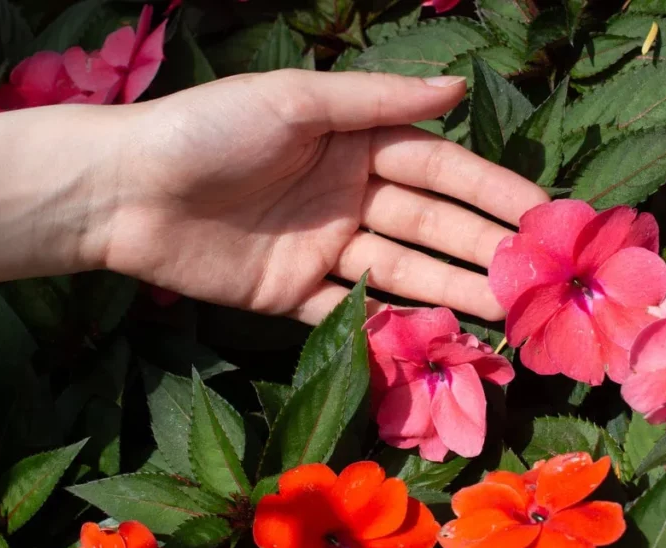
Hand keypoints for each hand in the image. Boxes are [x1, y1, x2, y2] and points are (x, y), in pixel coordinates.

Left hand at [94, 69, 548, 323]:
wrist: (122, 191)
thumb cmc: (207, 130)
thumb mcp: (294, 100)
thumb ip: (375, 99)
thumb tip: (457, 88)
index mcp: (353, 142)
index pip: (440, 168)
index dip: (492, 190)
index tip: (544, 215)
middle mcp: (348, 194)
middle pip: (431, 225)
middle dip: (483, 250)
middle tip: (536, 281)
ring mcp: (325, 248)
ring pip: (403, 272)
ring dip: (453, 292)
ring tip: (506, 315)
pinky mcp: (295, 295)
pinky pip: (354, 312)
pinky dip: (393, 326)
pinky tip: (440, 341)